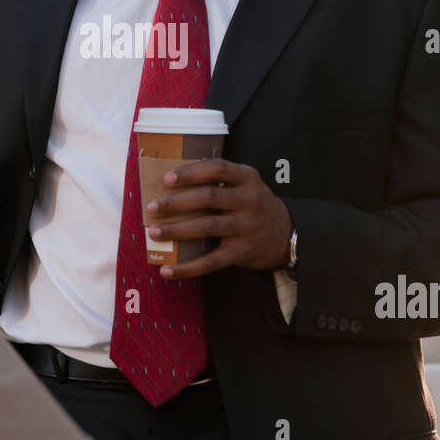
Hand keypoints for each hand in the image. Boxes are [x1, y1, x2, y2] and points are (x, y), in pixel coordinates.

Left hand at [145, 158, 291, 279]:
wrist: (286, 234)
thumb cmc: (254, 205)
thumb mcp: (246, 185)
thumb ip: (220, 180)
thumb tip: (171, 183)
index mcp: (247, 178)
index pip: (217, 169)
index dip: (191, 172)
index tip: (167, 179)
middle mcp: (249, 200)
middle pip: (208, 197)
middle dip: (176, 203)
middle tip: (152, 208)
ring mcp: (246, 227)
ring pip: (206, 227)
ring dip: (176, 230)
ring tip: (154, 233)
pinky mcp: (242, 252)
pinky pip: (210, 261)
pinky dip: (187, 267)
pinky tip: (167, 270)